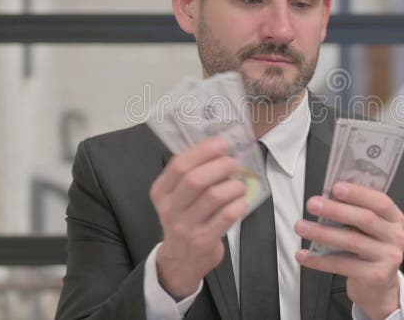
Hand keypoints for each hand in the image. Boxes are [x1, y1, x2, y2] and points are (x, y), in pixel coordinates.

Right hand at [149, 137, 247, 298]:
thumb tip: (220, 150)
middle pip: (195, 180)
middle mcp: (170, 209)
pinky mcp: (203, 241)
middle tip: (234, 162)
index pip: (178, 166)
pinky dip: (238, 204)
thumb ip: (191, 175)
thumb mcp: (177, 198)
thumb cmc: (184, 220)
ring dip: (233, 185)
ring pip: (214, 196)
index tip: (221, 143)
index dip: (202, 151)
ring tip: (239, 184)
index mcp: (161, 192)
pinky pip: (226, 216)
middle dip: (219, 166)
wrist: (180, 261)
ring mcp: (186, 227)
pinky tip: (242, 201)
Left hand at [294, 182, 403, 319]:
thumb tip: (327, 198)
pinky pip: (343, 265)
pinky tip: (304, 255)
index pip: (380, 201)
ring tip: (302, 227)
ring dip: (323, 233)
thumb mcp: (370, 230)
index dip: (358, 193)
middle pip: (365, 219)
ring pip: (352, 241)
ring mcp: (388, 257)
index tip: (335, 188)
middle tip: (313, 204)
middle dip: (335, 210)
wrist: (380, 288)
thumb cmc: (369, 250)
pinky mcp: (376, 276)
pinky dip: (320, 260)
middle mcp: (395, 236)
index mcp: (394, 219)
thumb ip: (355, 213)